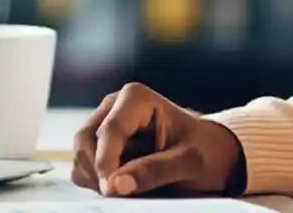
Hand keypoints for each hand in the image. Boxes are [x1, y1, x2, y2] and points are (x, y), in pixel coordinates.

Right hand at [70, 83, 243, 197]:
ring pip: (80, 154)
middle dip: (98, 170)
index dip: (106, 162)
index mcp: (135, 98)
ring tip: (129, 188)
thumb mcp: (189, 162)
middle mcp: (113, 106)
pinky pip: (83, 165)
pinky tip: (122, 185)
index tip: (111, 190)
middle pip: (85, 140)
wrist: (211, 155)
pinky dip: (95, 181)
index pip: (109, 131)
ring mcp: (103, 124)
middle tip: (118, 195)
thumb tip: (117, 185)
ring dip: (95, 177)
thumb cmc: (205, 151)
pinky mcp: (100, 144)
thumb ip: (155, 171)